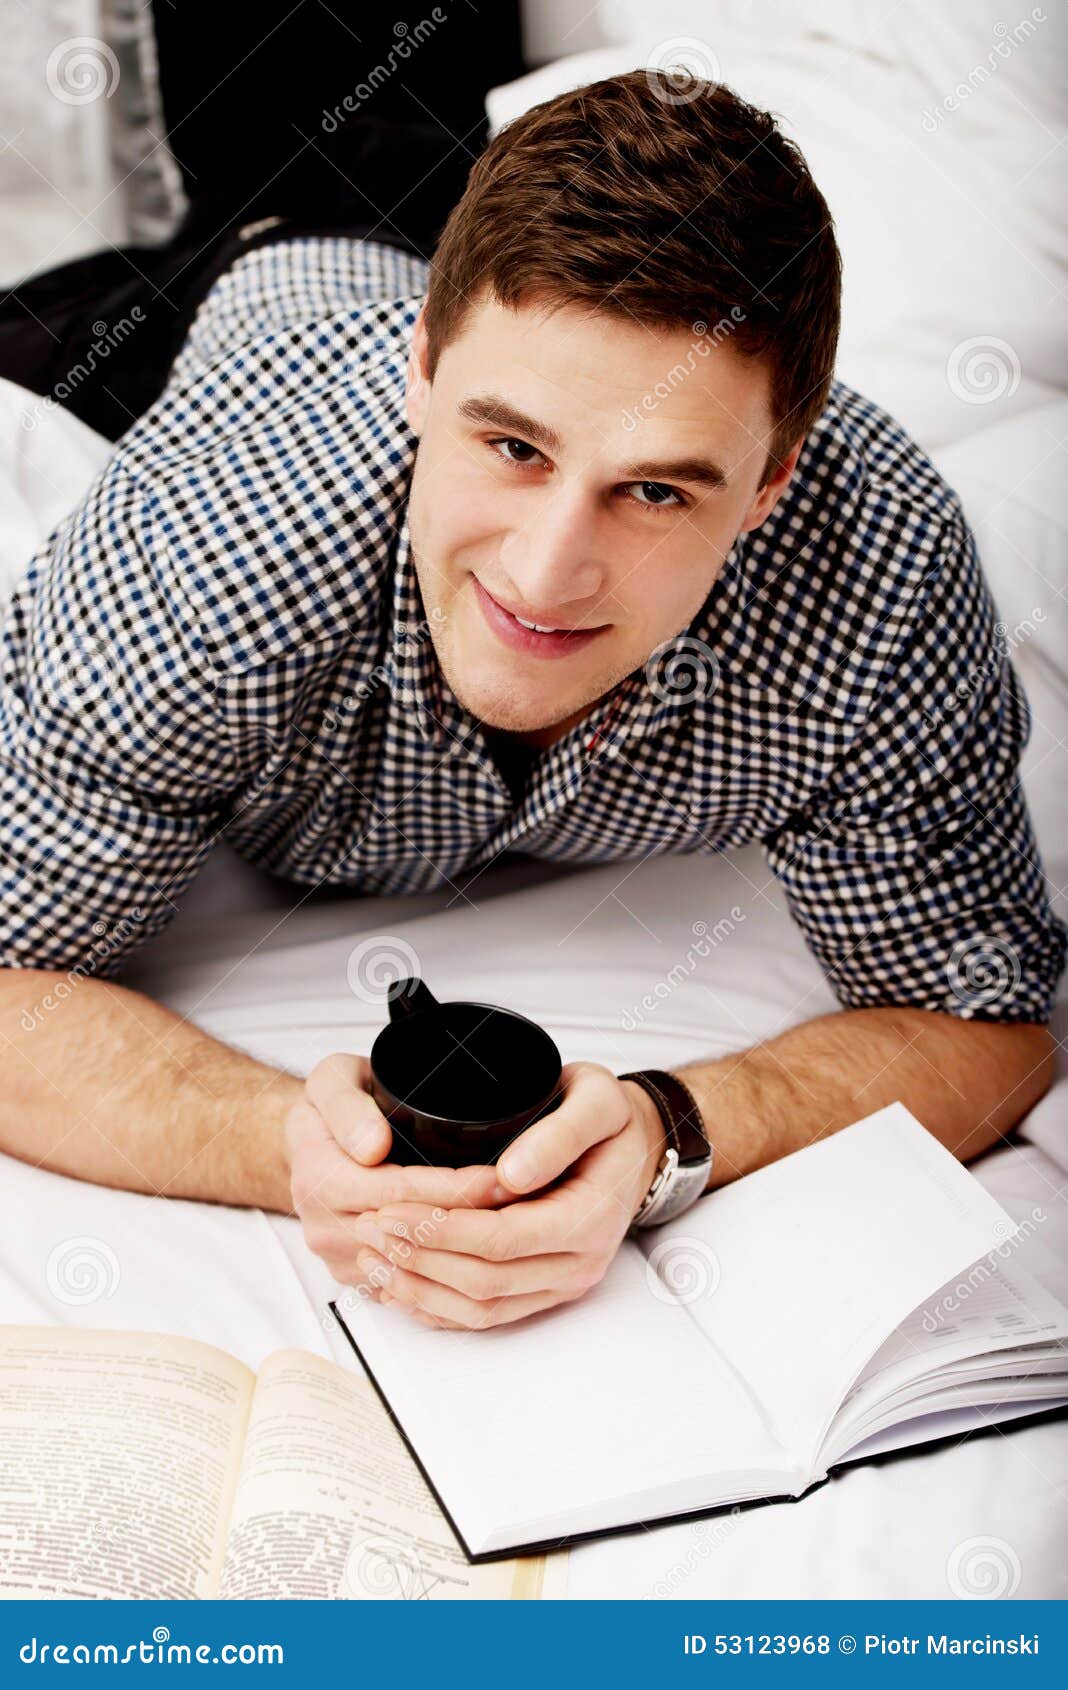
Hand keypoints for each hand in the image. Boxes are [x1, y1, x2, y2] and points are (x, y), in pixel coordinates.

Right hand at [285, 1053, 508, 1292]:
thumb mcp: (331, 1082)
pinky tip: (483, 1250)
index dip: (456, 1189)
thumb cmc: (327, 1109)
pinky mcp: (358, 1273)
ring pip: (416, 1264)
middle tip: (524, 1204)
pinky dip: (448, 1268)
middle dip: (473, 1219)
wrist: (307, 1143)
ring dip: (465, 1247)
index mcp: (320, 1179)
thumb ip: (347, 1106)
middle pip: (414, 1234)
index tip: (500, 1179)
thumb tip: (372, 1145)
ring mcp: (342, 1256)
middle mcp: (326, 1225)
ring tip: (515, 1225)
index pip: (401, 1193)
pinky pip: (408, 1281)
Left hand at [347, 1062, 667, 1328]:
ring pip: (481, 1308)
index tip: (392, 1207)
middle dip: (419, 1257)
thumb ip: (560, 1133)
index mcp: (589, 1219)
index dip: (441, 1229)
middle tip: (369, 1227)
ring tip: (373, 1255)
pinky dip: (437, 1307)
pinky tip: (399, 1287)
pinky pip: (487, 1315)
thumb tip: (513, 1172)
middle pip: (485, 1281)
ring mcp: (561, 1282)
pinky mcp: (543, 1289)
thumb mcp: (597, 1101)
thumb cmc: (612, 1120)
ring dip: (420, 1288)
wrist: (636, 1145)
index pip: (502, 1239)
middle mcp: (578, 1262)